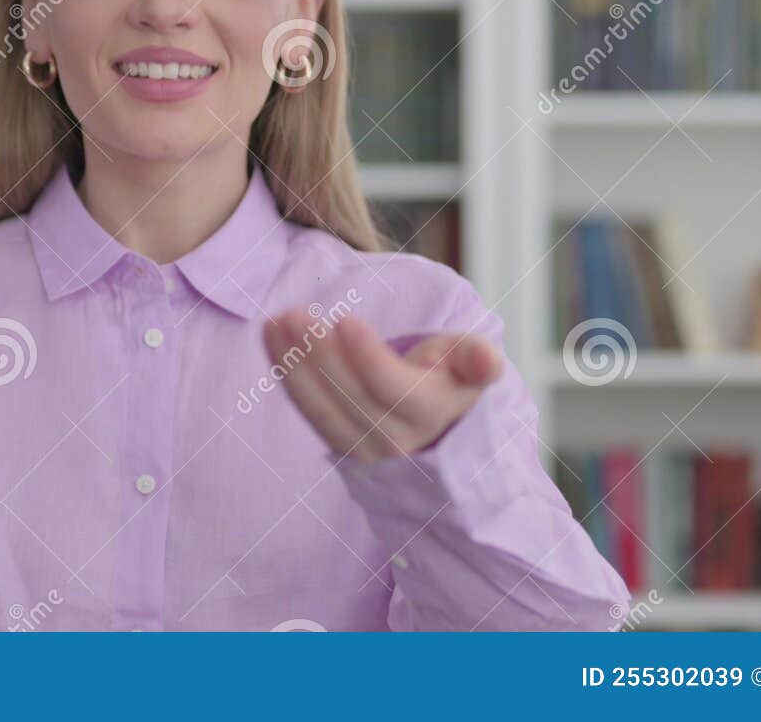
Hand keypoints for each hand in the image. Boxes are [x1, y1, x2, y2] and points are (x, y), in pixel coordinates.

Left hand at [261, 310, 501, 461]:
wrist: (437, 423)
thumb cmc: (451, 377)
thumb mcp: (469, 364)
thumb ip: (477, 360)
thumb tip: (490, 360)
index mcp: (430, 412)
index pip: (392, 388)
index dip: (367, 357)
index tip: (345, 320)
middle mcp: (395, 438)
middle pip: (350, 397)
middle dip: (320, 355)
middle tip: (295, 314)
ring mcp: (363, 446)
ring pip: (323, 407)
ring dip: (294, 365)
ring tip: (275, 323)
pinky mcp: (338, 442)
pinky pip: (308, 410)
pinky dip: (287, 375)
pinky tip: (271, 338)